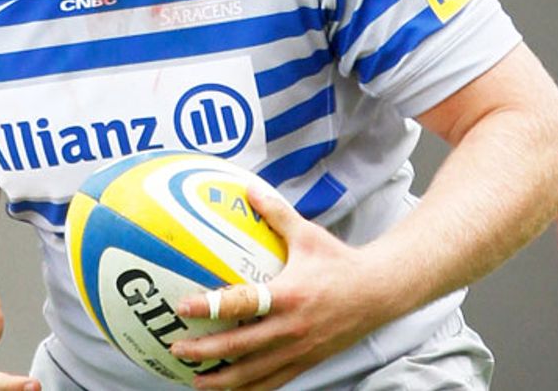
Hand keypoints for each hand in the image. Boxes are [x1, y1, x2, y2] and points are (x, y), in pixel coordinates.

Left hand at [169, 185, 395, 390]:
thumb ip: (276, 213)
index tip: (183, 308)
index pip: (242, 303)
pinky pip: (274, 382)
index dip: (210, 307)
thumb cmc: (340, 262)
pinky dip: (250, 388)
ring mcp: (300, 349)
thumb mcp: (308, 234)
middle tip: (177, 349)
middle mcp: (292, 327)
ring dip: (223, 380)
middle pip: (241, 346)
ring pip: (255, 372)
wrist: (380, 292)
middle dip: (206, 351)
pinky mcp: (308, 362)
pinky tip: (230, 389)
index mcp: (289, 295)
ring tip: (195, 380)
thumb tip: (249, 188)